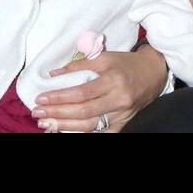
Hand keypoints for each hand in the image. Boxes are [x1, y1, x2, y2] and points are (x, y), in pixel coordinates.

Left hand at [33, 46, 166, 132]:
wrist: (154, 72)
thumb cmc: (127, 63)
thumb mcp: (105, 57)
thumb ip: (79, 65)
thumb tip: (54, 74)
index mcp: (113, 80)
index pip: (82, 92)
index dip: (60, 97)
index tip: (41, 98)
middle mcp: (118, 99)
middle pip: (83, 111)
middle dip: (57, 113)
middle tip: (38, 113)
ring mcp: (121, 114)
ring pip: (90, 126)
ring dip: (65, 126)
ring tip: (47, 124)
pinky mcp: (123, 123)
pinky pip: (102, 134)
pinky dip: (84, 134)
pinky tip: (67, 132)